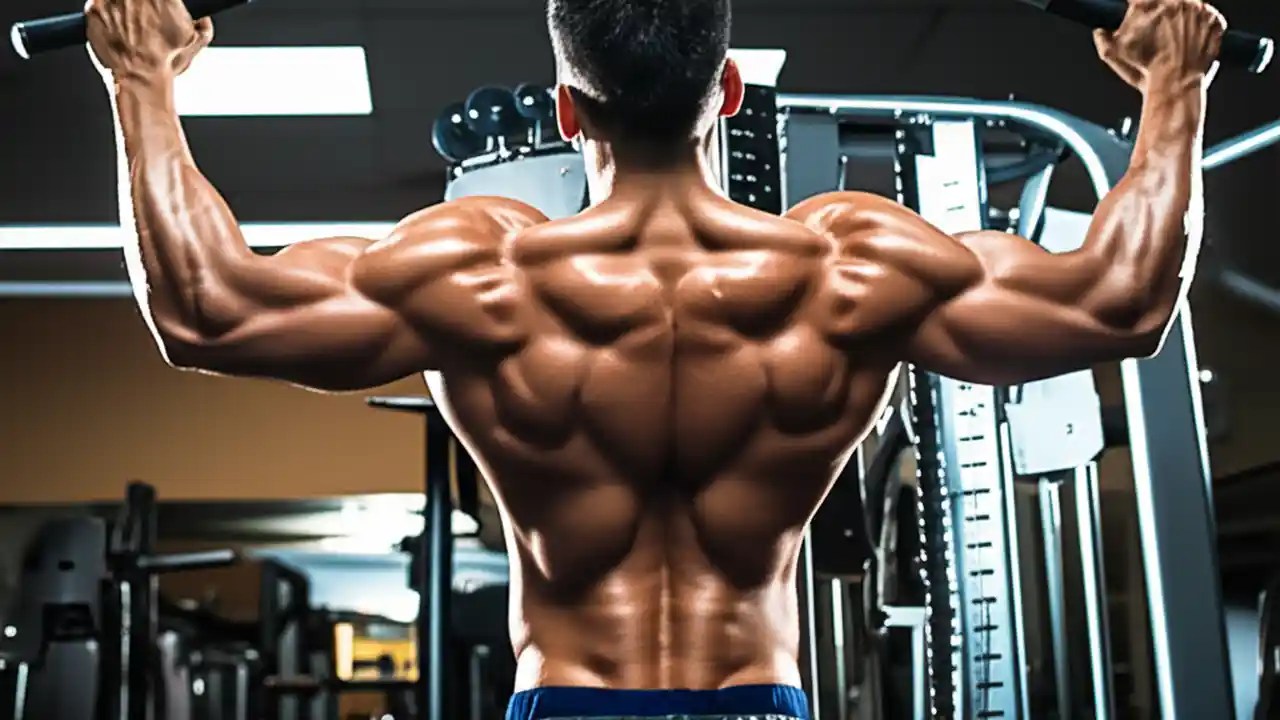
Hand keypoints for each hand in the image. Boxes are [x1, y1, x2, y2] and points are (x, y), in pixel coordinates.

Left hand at [85, 0, 213, 80]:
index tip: (160, 7)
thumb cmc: (165, 62)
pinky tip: (114, 27)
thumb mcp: (195, 43)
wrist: (139, 77)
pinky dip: (103, 11)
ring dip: (121, 6)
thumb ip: (203, 27)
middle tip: (143, 17)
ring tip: (130, 24)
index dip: (161, 3)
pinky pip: (97, 2)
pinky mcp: (94, 8)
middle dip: (140, 5)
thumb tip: (203, 20)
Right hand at [1094, 0, 1225, 92]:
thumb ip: (1103, 40)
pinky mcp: (1215, 20)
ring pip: (1190, 3)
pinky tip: (1189, 40)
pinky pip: (1209, 15)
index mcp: (1148, 4)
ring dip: (1182, 13)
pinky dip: (1201, 25)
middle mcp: (1176, 1)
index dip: (1138, 5)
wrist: (1176, 85)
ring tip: (1174, 36)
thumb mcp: (1113, 55)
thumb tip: (1099, 31)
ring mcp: (1199, 9)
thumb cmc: (1144, 70)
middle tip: (1158, 27)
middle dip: (1161, 9)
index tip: (1136, 9)